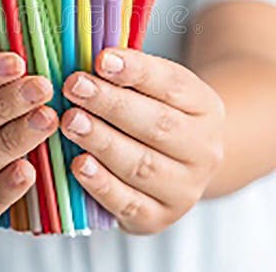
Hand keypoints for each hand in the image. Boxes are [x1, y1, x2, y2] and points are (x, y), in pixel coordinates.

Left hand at [61, 48, 224, 233]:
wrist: (180, 166)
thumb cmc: (154, 115)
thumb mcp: (154, 88)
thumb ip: (127, 73)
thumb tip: (91, 56)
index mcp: (205, 107)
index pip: (172, 85)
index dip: (136, 71)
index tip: (101, 59)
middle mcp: (204, 150)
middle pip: (158, 125)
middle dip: (111, 105)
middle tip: (74, 87)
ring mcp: (185, 188)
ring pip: (143, 164)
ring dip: (102, 141)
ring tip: (71, 122)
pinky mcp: (159, 218)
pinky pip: (130, 203)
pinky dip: (102, 185)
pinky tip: (79, 165)